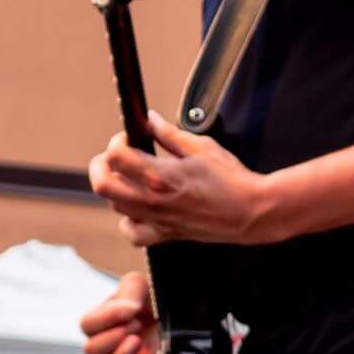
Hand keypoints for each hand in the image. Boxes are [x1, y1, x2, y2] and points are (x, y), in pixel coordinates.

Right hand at [81, 271, 158, 353]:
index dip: (107, 318)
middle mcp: (106, 345)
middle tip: (137, 324)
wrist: (172, 310)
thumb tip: (129, 310)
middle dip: (114, 336)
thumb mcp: (138, 284)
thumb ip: (128, 291)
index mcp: (100, 322)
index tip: (131, 309)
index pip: (87, 325)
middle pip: (91, 350)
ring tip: (138, 341)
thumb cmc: (149, 296)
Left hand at [87, 112, 276, 246]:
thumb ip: (170, 134)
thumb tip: (151, 120)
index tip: (128, 137)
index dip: (117, 142)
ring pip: (114, 206)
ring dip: (116, 188)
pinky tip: (136, 209)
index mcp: (162, 176)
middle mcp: (154, 201)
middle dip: (101, 165)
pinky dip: (128, 221)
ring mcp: (157, 220)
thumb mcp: (202, 147)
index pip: (116, 157)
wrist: (252, 212)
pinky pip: (133, 233)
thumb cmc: (232, 181)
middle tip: (113, 157)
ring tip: (131, 178)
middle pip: (103, 184)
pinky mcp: (166, 233)